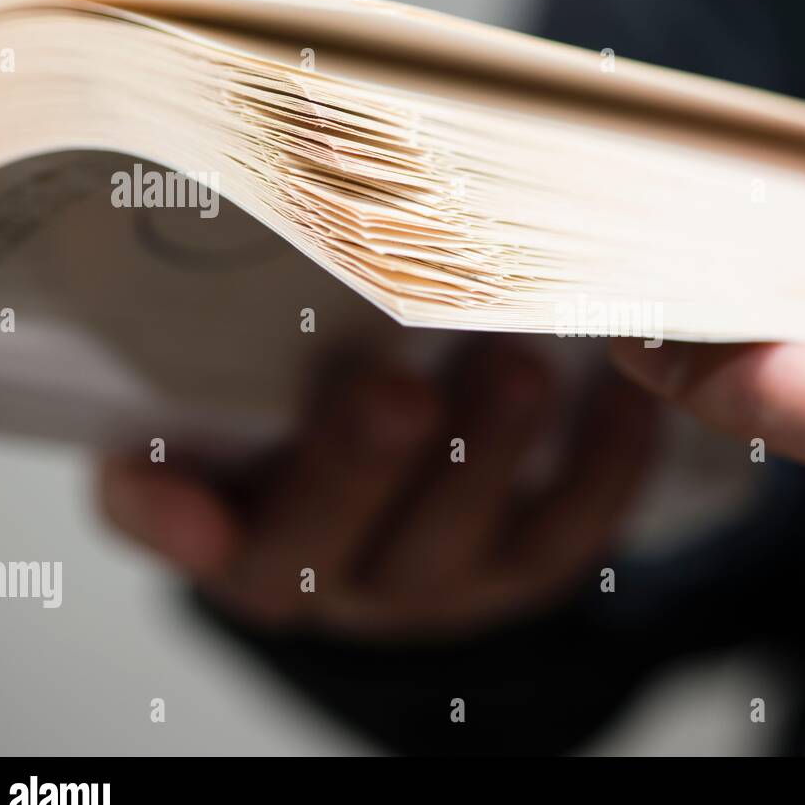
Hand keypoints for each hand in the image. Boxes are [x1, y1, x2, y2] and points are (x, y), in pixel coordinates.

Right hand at [97, 341, 656, 639]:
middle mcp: (338, 576)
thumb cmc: (320, 416)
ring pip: (459, 550)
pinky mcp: (527, 572)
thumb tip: (238, 219)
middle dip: (362, 470)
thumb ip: (228, 351)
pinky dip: (601, 472)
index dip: (178, 524)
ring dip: (489, 460)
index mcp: (248, 530)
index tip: (195, 503)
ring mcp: (440, 586)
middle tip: (398, 394)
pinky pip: (567, 539)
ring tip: (517, 370)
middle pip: (331, 552)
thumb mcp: (258, 392)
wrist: (409, 494)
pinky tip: (626, 401)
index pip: (185, 536)